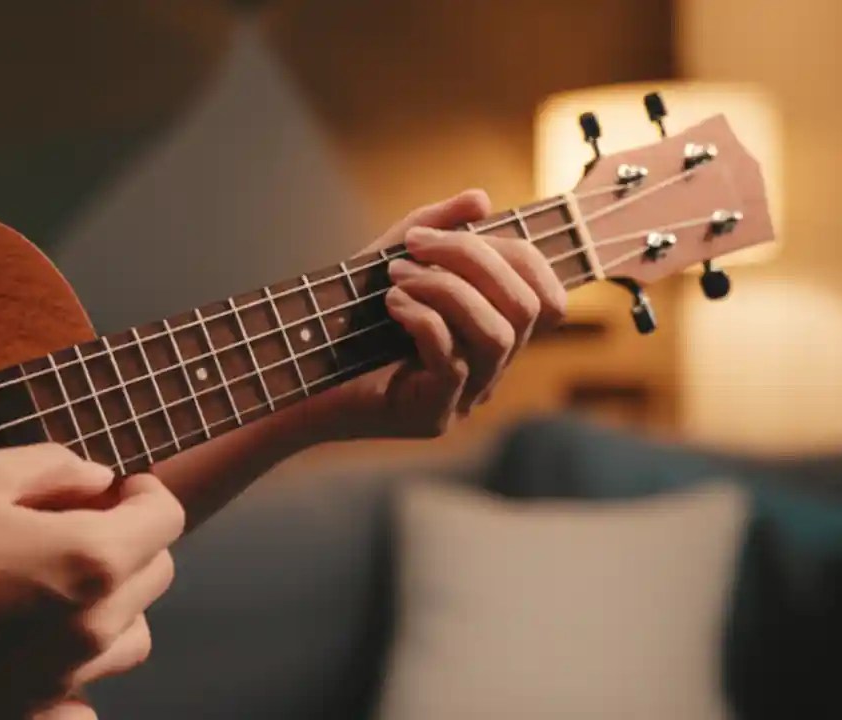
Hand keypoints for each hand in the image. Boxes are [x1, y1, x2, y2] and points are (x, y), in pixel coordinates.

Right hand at [0, 443, 183, 719]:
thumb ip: (55, 467)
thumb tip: (98, 477)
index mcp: (93, 561)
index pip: (166, 518)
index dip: (146, 493)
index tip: (119, 489)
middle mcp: (94, 628)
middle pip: (156, 574)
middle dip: (130, 542)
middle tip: (79, 527)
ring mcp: (67, 681)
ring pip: (131, 638)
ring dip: (113, 606)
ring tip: (61, 589)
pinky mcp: (33, 717)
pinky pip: (87, 701)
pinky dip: (77, 676)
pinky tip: (38, 653)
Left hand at [309, 189, 565, 439]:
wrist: (294, 376)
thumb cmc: (344, 320)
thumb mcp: (390, 259)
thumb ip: (434, 226)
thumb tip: (481, 200)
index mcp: (492, 333)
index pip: (547, 297)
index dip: (515, 254)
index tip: (442, 234)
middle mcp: (490, 369)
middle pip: (529, 309)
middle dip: (475, 260)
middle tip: (414, 247)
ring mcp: (466, 397)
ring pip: (498, 336)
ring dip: (447, 289)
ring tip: (396, 276)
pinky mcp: (433, 415)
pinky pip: (452, 359)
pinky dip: (423, 318)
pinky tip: (390, 304)